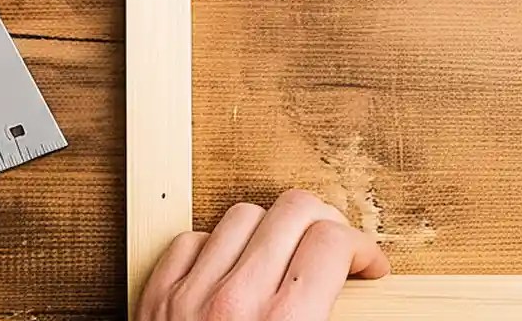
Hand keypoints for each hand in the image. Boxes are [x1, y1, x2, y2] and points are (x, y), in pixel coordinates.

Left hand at [137, 189, 390, 320]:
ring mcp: (190, 297)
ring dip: (270, 231)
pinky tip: (231, 269)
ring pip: (244, 214)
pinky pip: (190, 241)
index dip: (361, 248)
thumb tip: (354, 283)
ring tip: (282, 259)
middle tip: (332, 250)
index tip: (366, 265)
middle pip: (294, 210)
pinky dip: (215, 249)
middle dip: (323, 225)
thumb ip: (329, 312)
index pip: (333, 241)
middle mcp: (236, 302)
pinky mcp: (155, 300)